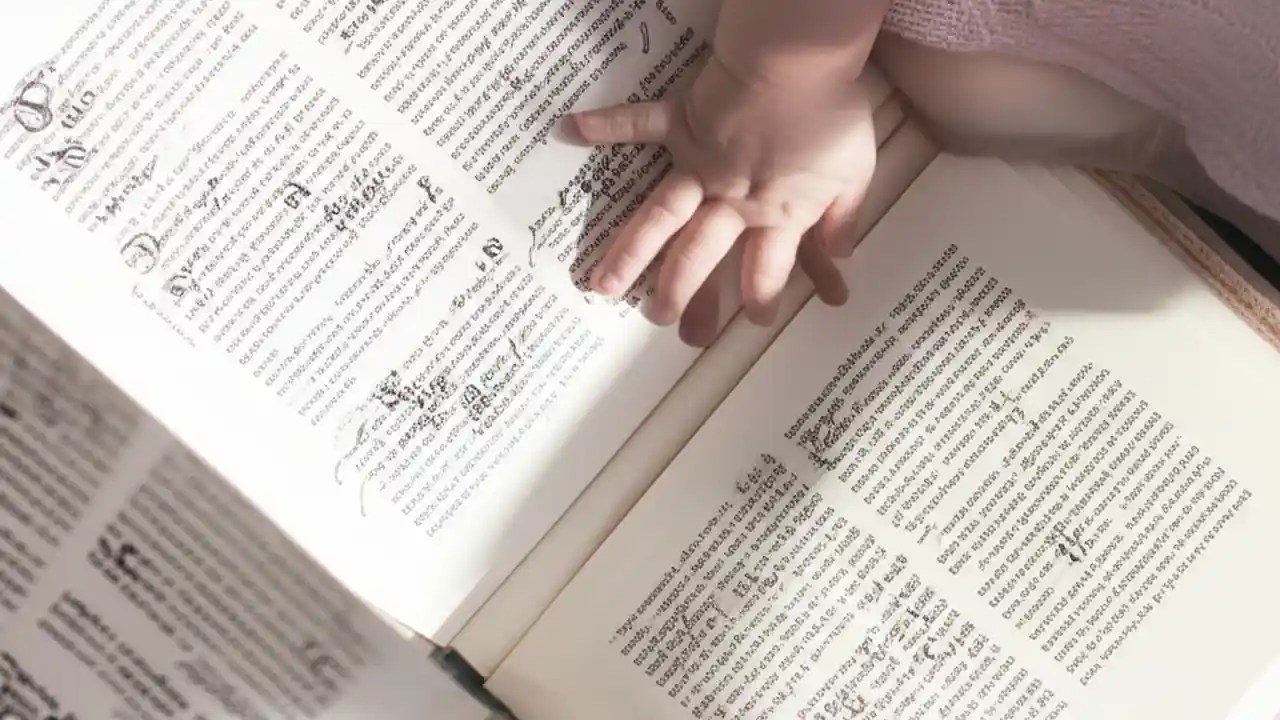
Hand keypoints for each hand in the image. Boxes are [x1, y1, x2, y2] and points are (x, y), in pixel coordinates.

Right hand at [570, 53, 876, 341]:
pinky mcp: (683, 122)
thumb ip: (844, 217)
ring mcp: (701, 163)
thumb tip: (842, 256)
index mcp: (775, 213)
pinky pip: (640, 123)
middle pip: (700, 256)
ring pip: (661, 216)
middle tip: (660, 320)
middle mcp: (730, 199)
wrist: (802, 61)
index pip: (767, 269)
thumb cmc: (833, 114)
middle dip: (680, 292)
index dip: (762, 299)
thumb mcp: (855, 173)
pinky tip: (571, 129)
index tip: (754, 320)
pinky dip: (607, 124)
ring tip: (602, 285)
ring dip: (630, 251)